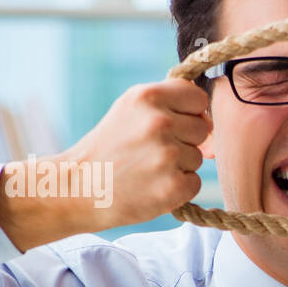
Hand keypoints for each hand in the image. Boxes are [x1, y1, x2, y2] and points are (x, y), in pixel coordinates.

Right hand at [0, 79, 209, 251]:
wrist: (78, 187)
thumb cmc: (108, 147)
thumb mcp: (130, 109)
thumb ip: (169, 104)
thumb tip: (209, 118)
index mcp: (148, 97)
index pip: (198, 98)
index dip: (190, 112)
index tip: (174, 122)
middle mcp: (159, 123)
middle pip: (202, 129)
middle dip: (184, 140)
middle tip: (151, 150)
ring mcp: (167, 156)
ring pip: (198, 158)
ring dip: (179, 165)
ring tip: (147, 168)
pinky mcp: (172, 187)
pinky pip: (194, 183)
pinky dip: (178, 188)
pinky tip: (151, 185)